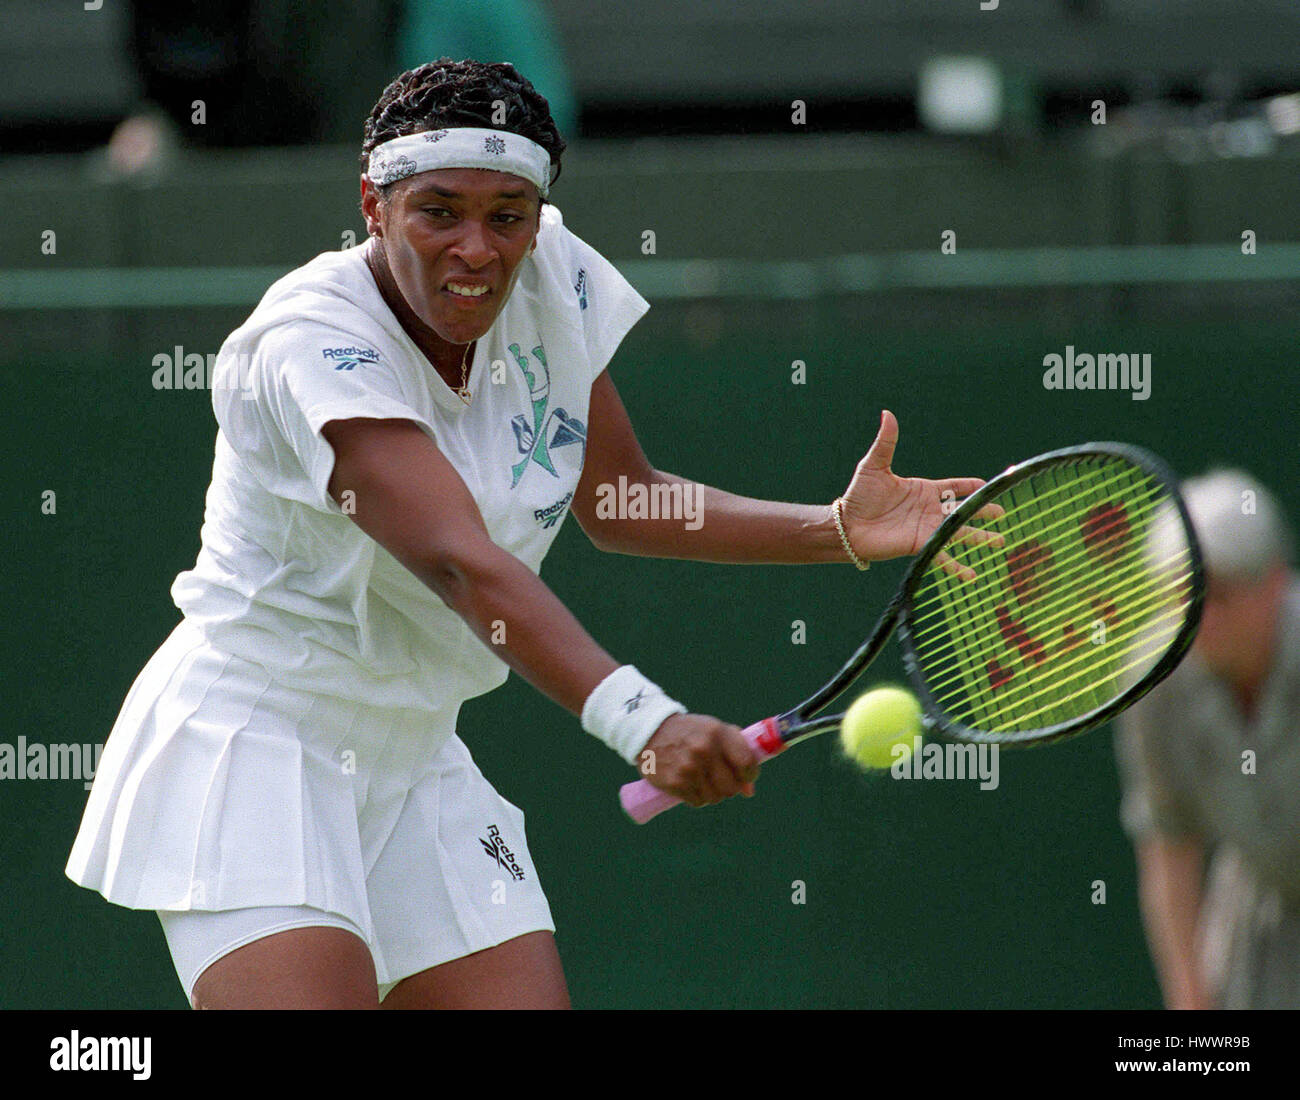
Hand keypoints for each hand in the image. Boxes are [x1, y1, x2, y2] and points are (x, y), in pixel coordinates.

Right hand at [638, 714, 758, 806]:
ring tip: (702, 779)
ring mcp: (689, 768)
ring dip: (712, 792)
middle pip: (732, 787)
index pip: (746, 763)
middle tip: (721, 779)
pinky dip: (697, 796)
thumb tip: (749, 791)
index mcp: (717, 733)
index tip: (745, 776)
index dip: (750, 774)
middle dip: (730, 787)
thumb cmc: (691, 732)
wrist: (651, 731)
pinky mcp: (675, 782)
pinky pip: (698, 802)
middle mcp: (704, 750)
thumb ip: (738, 752)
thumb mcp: (715, 730)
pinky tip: (690, 783)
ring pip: (715, 797)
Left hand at [837, 409, 1002, 579]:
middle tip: (1003, 512)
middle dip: (983, 511)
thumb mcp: (874, 466)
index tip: (989, 484)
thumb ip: (886, 442)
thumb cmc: (859, 495)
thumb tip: (887, 414)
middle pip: (964, 510)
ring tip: (1000, 541)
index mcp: (924, 490)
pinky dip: (958, 567)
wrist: (846, 525)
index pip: (954, 486)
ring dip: (980, 537)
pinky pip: (943, 557)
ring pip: (960, 533)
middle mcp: (929, 510)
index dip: (970, 485)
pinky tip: (973, 576)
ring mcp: (927, 529)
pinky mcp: (920, 545)